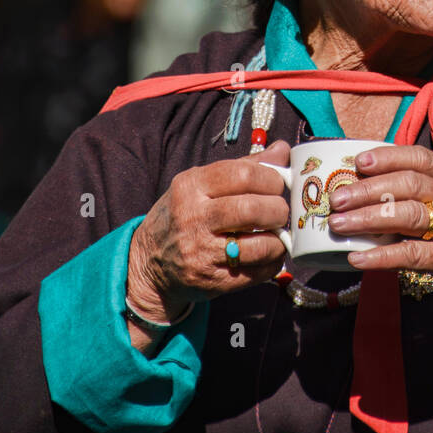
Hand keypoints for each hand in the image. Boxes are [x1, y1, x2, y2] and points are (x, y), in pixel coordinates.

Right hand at [127, 141, 290, 328]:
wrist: (150, 260)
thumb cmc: (185, 214)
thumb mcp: (202, 183)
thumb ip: (244, 166)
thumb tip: (282, 150)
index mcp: (192, 185)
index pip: (243, 174)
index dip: (271, 179)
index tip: (277, 186)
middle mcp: (193, 218)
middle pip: (251, 210)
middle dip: (278, 210)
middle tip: (281, 212)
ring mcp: (201, 253)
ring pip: (258, 246)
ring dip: (278, 241)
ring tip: (277, 235)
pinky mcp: (210, 281)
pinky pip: (255, 274)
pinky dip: (272, 263)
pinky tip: (269, 255)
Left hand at [327, 144, 432, 375]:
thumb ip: (418, 195)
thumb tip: (363, 189)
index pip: (418, 158)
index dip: (387, 157)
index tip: (358, 162)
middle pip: (408, 184)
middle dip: (368, 189)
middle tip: (336, 198)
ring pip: (408, 215)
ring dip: (368, 218)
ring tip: (338, 225)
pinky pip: (411, 254)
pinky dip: (381, 256)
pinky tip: (357, 258)